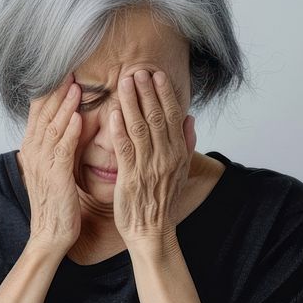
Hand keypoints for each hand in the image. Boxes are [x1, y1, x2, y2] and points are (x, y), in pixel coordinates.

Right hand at [18, 72, 82, 254]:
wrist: (49, 234)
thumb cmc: (56, 203)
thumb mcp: (52, 169)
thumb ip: (58, 146)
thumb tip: (70, 124)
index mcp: (32, 149)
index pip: (39, 113)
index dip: (50, 92)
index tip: (63, 74)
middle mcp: (33, 152)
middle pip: (43, 115)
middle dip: (56, 92)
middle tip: (69, 71)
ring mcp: (41, 163)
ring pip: (52, 127)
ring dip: (65, 106)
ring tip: (76, 87)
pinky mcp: (54, 175)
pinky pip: (62, 148)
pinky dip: (70, 131)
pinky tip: (79, 117)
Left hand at [109, 69, 196, 245]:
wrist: (153, 231)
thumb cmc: (163, 200)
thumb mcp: (181, 171)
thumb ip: (186, 143)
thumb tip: (189, 118)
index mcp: (178, 153)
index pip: (173, 116)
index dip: (165, 94)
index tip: (157, 75)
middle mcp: (166, 157)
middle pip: (157, 117)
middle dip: (147, 92)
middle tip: (138, 71)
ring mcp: (148, 167)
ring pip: (140, 128)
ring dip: (132, 103)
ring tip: (125, 83)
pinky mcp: (131, 178)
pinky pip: (125, 149)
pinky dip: (119, 129)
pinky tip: (113, 113)